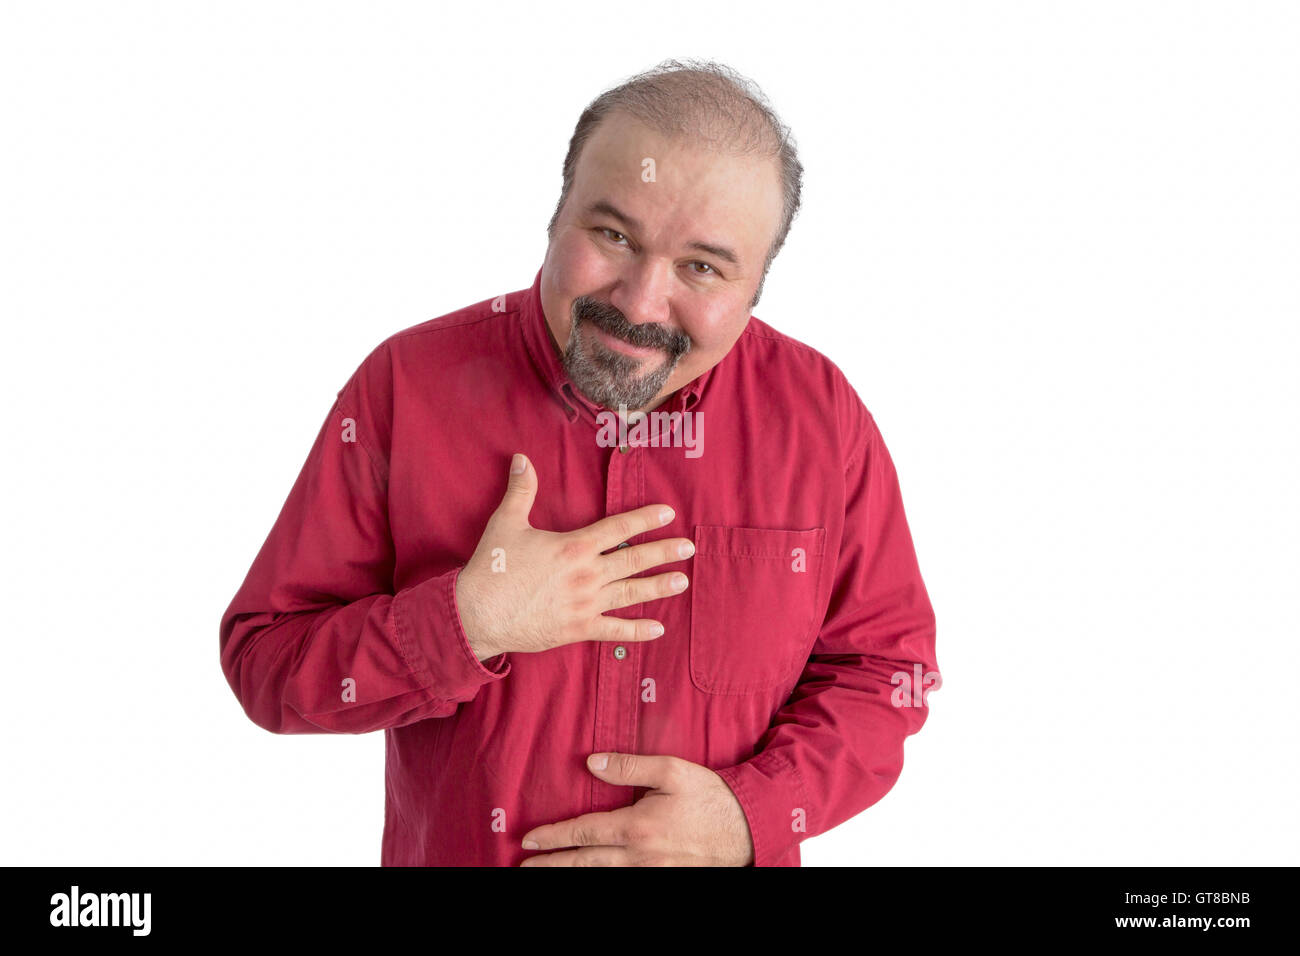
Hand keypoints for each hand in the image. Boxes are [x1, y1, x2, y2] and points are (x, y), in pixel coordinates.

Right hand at [454, 453, 694, 660]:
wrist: (477, 614)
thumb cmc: (491, 568)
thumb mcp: (505, 523)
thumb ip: (521, 490)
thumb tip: (521, 458)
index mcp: (574, 546)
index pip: (619, 527)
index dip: (645, 519)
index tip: (667, 514)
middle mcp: (587, 574)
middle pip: (634, 560)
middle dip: (664, 553)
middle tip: (688, 548)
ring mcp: (585, 604)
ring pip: (631, 593)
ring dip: (659, 587)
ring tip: (682, 581)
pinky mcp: (578, 629)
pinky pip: (615, 631)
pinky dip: (637, 631)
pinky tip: (658, 628)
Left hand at [519, 753, 755, 865]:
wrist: (747, 829)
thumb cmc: (710, 796)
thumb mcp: (672, 771)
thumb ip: (630, 766)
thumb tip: (592, 763)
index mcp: (636, 826)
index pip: (584, 832)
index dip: (554, 837)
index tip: (529, 840)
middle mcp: (638, 856)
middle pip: (584, 863)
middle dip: (552, 865)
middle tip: (523, 868)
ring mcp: (651, 873)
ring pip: (600, 877)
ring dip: (570, 876)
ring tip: (547, 875)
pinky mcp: (663, 878)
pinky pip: (624, 883)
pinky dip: (600, 881)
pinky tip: (588, 877)